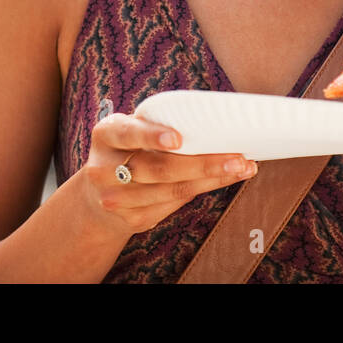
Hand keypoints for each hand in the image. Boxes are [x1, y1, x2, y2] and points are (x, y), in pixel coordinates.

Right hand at [80, 112, 256, 236]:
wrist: (99, 194)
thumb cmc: (128, 149)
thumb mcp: (130, 130)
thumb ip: (155, 125)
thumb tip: (212, 122)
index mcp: (106, 135)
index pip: (128, 134)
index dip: (152, 136)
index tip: (178, 139)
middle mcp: (104, 169)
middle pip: (158, 168)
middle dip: (203, 163)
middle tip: (237, 157)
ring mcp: (117, 199)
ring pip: (172, 190)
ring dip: (212, 179)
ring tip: (242, 168)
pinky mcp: (133, 219)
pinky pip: (174, 204)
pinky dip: (203, 191)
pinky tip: (223, 180)